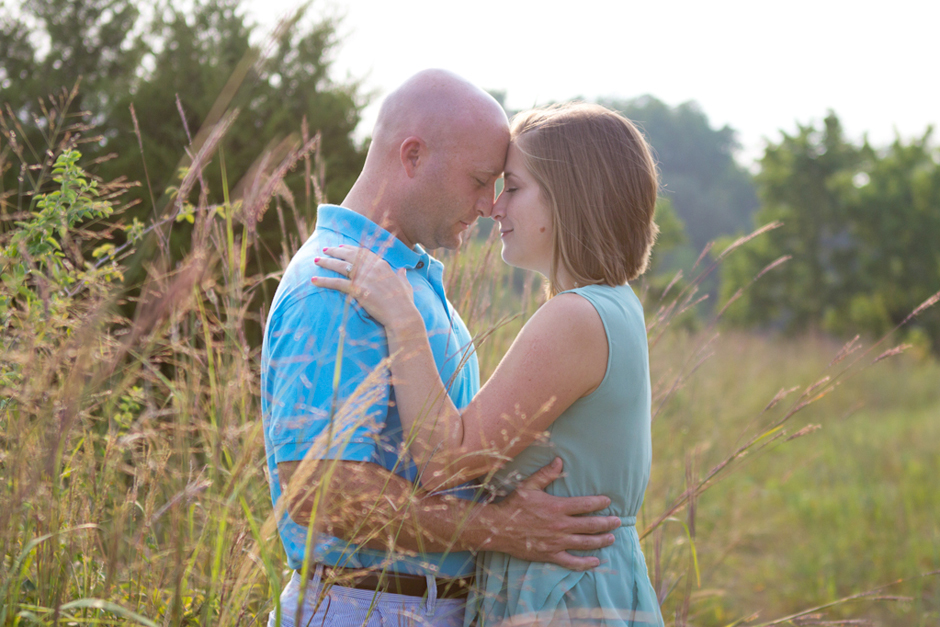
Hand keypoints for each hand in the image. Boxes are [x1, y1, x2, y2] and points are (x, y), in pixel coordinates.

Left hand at [312, 245, 418, 329]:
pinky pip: (336, 283)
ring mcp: (363, 278)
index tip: (341, 246)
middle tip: (325, 249)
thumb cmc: (404, 302)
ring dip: (326, 262)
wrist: (401, 314)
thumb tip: (403, 270)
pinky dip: (323, 281)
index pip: (363, 252)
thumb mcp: (405, 285)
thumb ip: (402, 276)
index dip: (350, 248)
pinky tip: (313, 280)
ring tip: (316, 261)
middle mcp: (371, 267)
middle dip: (335, 251)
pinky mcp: (356, 289)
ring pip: (340, 266)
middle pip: (349, 255)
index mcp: (382, 264)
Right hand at [482, 458, 620, 570]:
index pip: (585, 505)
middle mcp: (560, 526)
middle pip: (590, 525)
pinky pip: (571, 562)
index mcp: (557, 507)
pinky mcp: (550, 555)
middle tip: (618, 522)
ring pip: (585, 543)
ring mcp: (556, 542)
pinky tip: (595, 562)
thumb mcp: (528, 486)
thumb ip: (546, 474)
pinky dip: (585, 563)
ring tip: (611, 538)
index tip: (608, 501)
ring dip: (600, 541)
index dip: (599, 503)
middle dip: (607, 523)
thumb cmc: (513, 505)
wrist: (497, 528)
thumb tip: (560, 460)